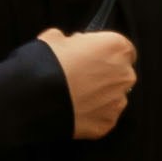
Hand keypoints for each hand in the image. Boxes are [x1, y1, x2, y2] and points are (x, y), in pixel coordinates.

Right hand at [38, 25, 137, 140]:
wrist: (37, 97)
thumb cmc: (48, 63)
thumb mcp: (55, 37)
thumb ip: (72, 41)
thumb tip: (71, 46)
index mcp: (116, 48)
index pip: (123, 49)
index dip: (106, 52)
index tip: (92, 56)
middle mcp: (124, 74)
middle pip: (120, 73)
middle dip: (105, 74)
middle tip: (81, 76)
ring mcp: (118, 101)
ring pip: (114, 96)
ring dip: (100, 95)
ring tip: (76, 95)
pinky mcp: (108, 122)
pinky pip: (104, 115)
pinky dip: (92, 113)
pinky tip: (75, 109)